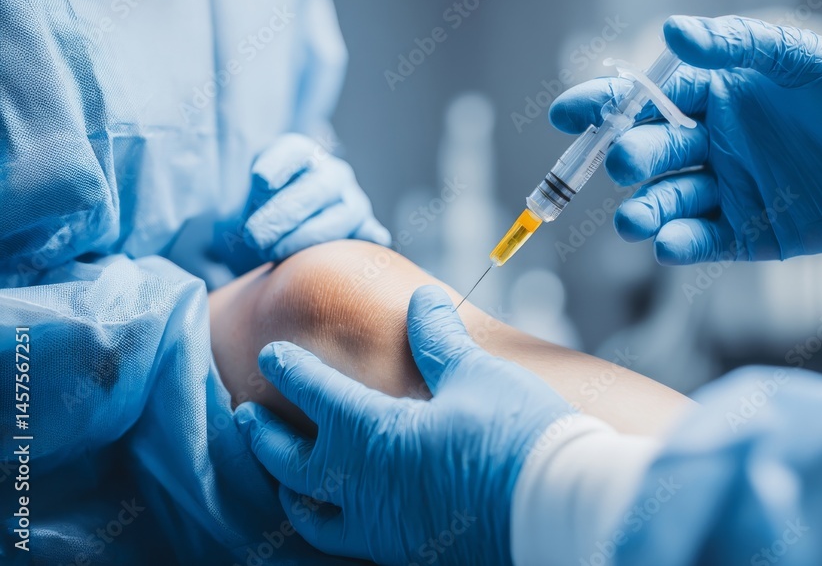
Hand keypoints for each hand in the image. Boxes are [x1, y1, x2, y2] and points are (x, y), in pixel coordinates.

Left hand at [230, 133, 389, 266]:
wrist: (283, 223)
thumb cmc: (259, 204)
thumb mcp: (245, 186)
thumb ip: (250, 181)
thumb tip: (262, 179)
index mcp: (301, 153)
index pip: (292, 151)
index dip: (278, 165)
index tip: (260, 181)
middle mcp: (332, 173)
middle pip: (316, 188)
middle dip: (285, 214)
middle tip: (254, 236)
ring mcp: (352, 201)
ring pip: (343, 215)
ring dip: (308, 236)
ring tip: (273, 253)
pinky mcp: (362, 227)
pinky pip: (369, 230)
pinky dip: (371, 234)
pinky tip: (376, 239)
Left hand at [234, 286, 573, 564]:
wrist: (558, 514)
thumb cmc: (518, 438)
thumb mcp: (476, 376)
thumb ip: (438, 340)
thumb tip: (421, 300)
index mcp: (374, 437)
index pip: (317, 396)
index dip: (291, 370)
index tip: (272, 355)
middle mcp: (365, 489)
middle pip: (292, 464)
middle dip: (263, 437)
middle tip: (244, 418)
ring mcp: (384, 531)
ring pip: (312, 518)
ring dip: (290, 492)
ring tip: (284, 479)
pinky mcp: (409, 554)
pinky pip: (350, 546)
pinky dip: (331, 527)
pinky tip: (342, 517)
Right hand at [549, 16, 821, 263]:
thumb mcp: (797, 56)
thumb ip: (736, 44)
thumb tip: (673, 28)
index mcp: (710, 99)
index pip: (643, 102)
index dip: (601, 106)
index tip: (566, 113)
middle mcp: (709, 147)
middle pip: (651, 156)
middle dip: (629, 159)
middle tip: (625, 161)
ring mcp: (726, 191)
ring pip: (668, 203)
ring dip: (645, 211)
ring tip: (635, 219)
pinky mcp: (749, 234)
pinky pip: (705, 240)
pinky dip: (683, 244)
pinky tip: (669, 244)